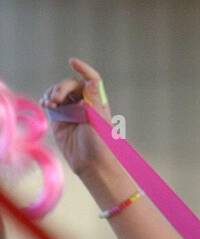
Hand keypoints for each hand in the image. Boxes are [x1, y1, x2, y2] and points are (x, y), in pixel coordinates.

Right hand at [40, 57, 112, 177]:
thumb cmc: (102, 145)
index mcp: (96, 101)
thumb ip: (94, 99)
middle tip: (56, 98)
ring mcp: (70, 111)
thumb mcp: (99, 119)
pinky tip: (46, 104)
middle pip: (70, 84)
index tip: (72, 62)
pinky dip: (46, 101)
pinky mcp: (59, 120)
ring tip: (51, 103)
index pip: (90, 79)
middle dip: (62, 87)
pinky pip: (50, 104)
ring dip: (52, 93)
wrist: (92, 166)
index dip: (83, 69)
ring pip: (58, 93)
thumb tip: (93, 81)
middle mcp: (83, 104)